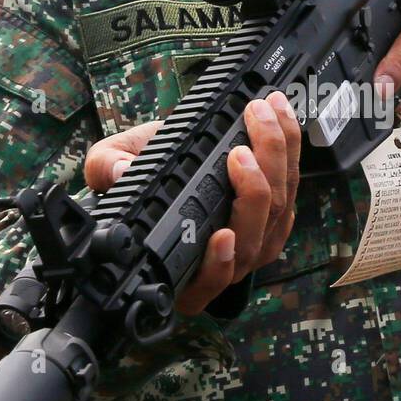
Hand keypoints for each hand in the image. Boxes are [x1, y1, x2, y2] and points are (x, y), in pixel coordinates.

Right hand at [84, 90, 300, 316]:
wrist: (168, 152)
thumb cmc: (143, 169)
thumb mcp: (111, 162)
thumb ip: (107, 166)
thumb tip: (121, 170)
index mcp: (179, 266)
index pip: (204, 284)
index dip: (219, 265)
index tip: (222, 235)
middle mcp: (222, 262)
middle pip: (252, 239)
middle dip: (253, 189)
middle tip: (240, 148)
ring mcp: (255, 240)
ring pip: (279, 211)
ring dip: (277, 160)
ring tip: (262, 115)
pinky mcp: (277, 213)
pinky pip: (293, 188)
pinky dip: (290, 152)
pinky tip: (281, 122)